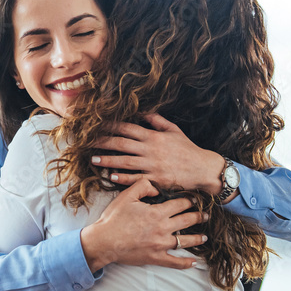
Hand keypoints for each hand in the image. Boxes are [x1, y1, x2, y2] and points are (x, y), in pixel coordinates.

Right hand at [80, 179, 207, 271]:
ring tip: (205, 237)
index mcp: (157, 213)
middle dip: (198, 217)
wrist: (104, 241)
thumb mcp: (126, 196)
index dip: (189, 201)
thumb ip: (143, 186)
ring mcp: (161, 245)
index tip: (195, 200)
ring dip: (197, 238)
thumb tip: (156, 188)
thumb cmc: (113, 219)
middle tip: (205, 216)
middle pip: (187, 221)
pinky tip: (193, 262)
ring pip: (185, 241)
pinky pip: (174, 262)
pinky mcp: (156, 258)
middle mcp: (163, 228)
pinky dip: (185, 263)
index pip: (180, 204)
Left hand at [92, 113, 225, 194]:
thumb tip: (142, 111)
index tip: (97, 124)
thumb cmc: (188, 149)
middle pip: (122, 144)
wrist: (203, 169)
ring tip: (93, 160)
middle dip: (103, 142)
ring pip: (125, 162)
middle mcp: (151, 150)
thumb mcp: (174, 131)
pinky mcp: (156, 180)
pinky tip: (110, 177)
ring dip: (108, 161)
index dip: (111, 125)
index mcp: (154, 136)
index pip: (128, 128)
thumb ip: (157, 121)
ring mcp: (152, 165)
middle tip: (87, 142)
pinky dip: (123, 178)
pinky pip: (136, 179)